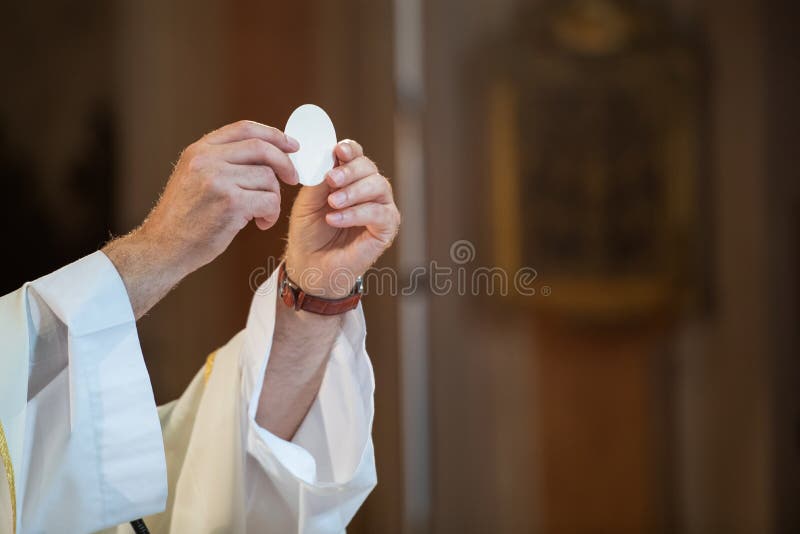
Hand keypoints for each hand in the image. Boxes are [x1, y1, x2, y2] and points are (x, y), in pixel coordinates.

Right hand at [140, 120, 298, 275]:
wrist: (163, 248)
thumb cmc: (185, 219)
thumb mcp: (194, 178)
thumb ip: (222, 162)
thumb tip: (267, 155)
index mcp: (199, 150)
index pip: (244, 129)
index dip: (273, 135)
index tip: (291, 145)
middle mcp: (207, 160)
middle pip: (262, 148)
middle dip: (285, 163)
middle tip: (293, 179)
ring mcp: (217, 180)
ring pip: (268, 178)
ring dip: (273, 198)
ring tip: (261, 214)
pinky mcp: (230, 203)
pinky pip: (269, 200)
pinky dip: (272, 214)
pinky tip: (260, 223)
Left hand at [284, 139, 399, 297]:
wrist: (310, 266)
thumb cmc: (309, 233)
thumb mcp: (307, 202)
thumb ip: (318, 180)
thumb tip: (329, 157)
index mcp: (350, 179)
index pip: (357, 156)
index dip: (351, 149)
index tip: (338, 150)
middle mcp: (369, 191)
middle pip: (369, 168)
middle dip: (350, 170)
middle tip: (331, 180)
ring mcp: (380, 208)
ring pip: (378, 186)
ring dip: (354, 192)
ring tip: (333, 203)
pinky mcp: (387, 229)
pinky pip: (379, 213)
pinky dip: (357, 213)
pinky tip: (336, 219)